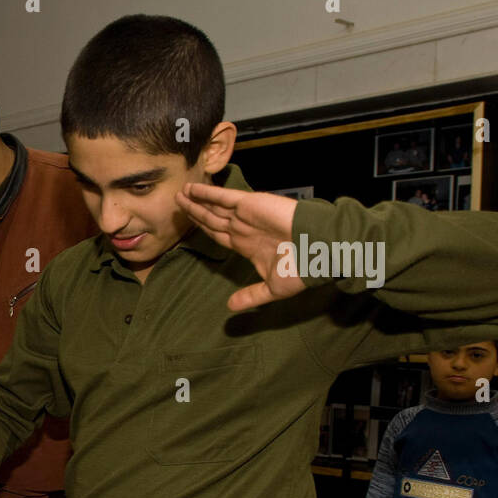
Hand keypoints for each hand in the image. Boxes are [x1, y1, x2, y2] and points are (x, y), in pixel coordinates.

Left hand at [174, 183, 303, 311]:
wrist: (320, 250)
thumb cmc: (301, 269)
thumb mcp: (272, 288)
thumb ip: (250, 296)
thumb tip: (230, 307)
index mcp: (246, 245)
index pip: (217, 235)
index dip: (202, 228)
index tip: (188, 223)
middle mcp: (243, 229)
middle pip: (211, 219)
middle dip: (195, 211)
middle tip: (177, 204)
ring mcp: (246, 216)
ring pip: (214, 207)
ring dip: (196, 200)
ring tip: (180, 194)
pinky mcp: (252, 204)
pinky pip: (224, 198)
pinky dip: (208, 193)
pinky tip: (193, 189)